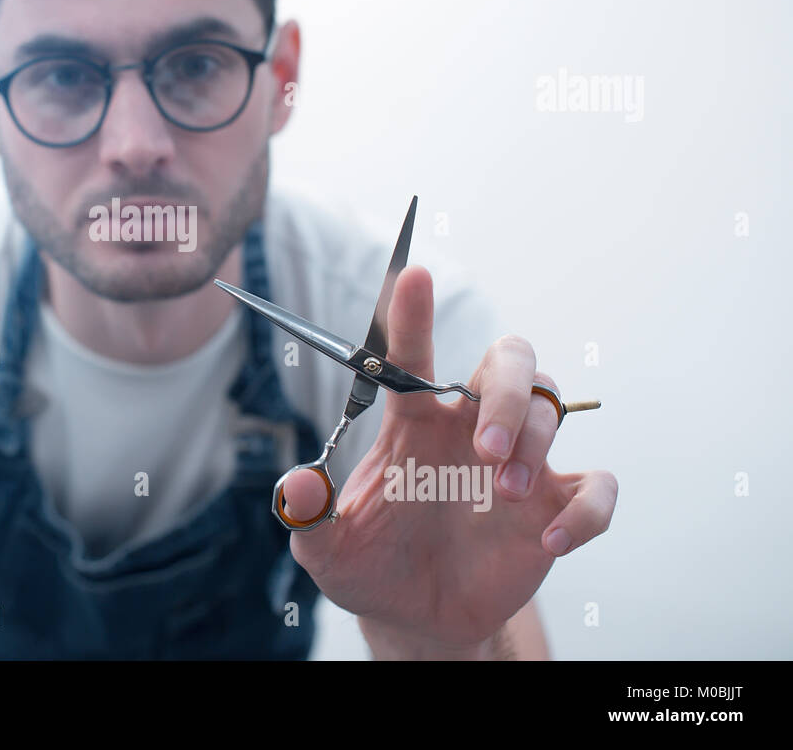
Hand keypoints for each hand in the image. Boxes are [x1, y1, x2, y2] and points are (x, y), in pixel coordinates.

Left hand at [280, 265, 616, 652]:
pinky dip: (588, 509)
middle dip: (508, 393)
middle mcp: (469, 428)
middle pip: (511, 361)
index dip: (413, 315)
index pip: (412, 356)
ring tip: (501, 493)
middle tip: (484, 447)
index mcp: (413, 423)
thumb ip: (308, 516)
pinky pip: (597, 485)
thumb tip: (296, 487)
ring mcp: (518, 463)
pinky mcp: (554, 505)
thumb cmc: (369, 565)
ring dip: (535, 444)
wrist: (415, 617)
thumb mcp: (326, 549)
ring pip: (555, 408)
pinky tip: (551, 539)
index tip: (413, 275)